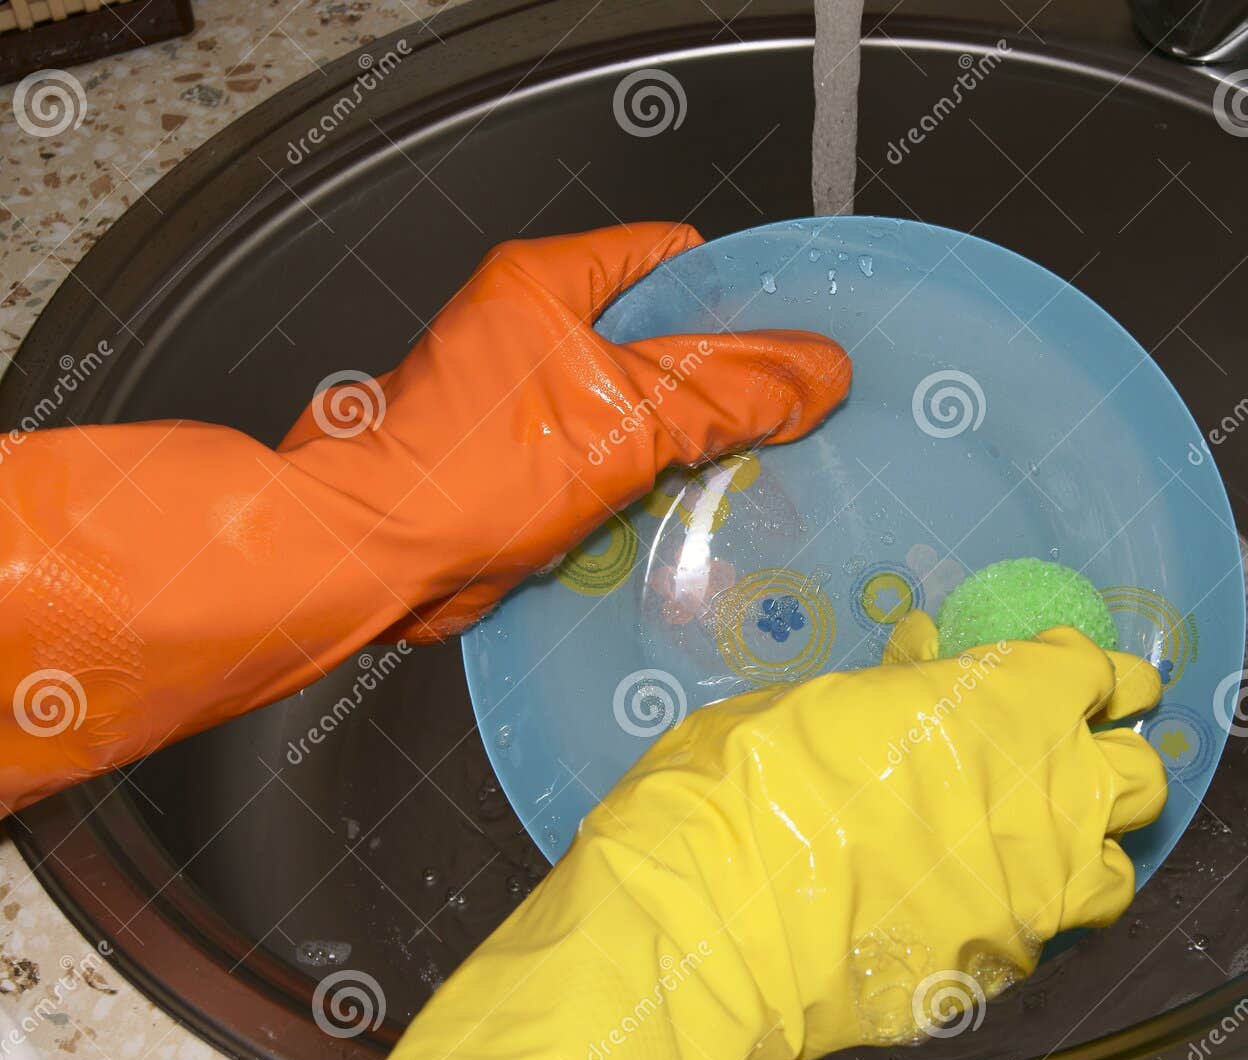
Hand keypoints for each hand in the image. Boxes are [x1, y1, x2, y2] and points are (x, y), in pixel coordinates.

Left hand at [0, 223, 849, 812]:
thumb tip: (821, 372)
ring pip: (640, 407)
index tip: (798, 346)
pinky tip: (700, 511)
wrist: (373, 560)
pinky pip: (612, 460)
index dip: (739, 298)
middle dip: (724, 382)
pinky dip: (651, 485)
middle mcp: (535, 329)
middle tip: (791, 418)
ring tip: (762, 467)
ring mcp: (528, 399)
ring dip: (690, 443)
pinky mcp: (526, 462)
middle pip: (662, 338)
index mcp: (550, 282)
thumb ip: (729, 394)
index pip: (674, 259)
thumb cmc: (471, 472)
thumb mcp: (625, 419)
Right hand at [389, 616, 1164, 1059]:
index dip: (1091, 674)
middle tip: (1061, 761)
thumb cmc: (758, 779)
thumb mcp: (826, 698)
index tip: (1081, 678)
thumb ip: (900, 681)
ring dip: (1086, 847)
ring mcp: (1039, 888)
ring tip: (1036, 844)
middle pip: (1138, 771)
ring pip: (1116, 866)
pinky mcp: (1007, 963)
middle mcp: (1050, 793)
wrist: (718, 911)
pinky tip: (978, 907)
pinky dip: (1029, 917)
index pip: (1099, 674)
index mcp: (1012, 704)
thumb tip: (922, 650)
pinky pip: (1049, 936)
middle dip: (1107, 761)